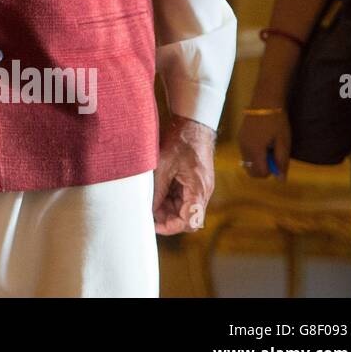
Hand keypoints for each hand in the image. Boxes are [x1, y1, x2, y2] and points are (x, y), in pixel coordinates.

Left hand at [153, 115, 216, 234]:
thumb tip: (150, 210)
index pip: (189, 221)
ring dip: (167, 207)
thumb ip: (158, 190)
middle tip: (148, 211)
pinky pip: (183, 197)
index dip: (171, 227)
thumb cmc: (180, 142)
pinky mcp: (195, 182)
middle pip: (186, 218)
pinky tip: (157, 190)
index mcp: (198, 190)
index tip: (153, 225)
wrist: (193, 125)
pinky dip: (169, 197)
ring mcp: (199, 187)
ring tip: (149, 198)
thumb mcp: (164, 166)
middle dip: (167, 218)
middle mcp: (202, 192)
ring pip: (183, 208)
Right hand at [237, 106, 290, 179]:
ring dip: (257, 161)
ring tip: (268, 148)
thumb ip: (281, 161)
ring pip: (247, 162)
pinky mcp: (239, 137)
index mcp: (255, 150)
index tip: (278, 161)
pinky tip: (262, 142)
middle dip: (262, 169)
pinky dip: (253, 154)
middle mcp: (244, 148)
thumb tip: (281, 180)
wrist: (264, 103)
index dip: (271, 171)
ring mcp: (240, 142)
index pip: (260, 173)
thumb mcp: (284, 142)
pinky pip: (245, 153)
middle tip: (273, 157)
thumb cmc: (277, 122)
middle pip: (250, 170)